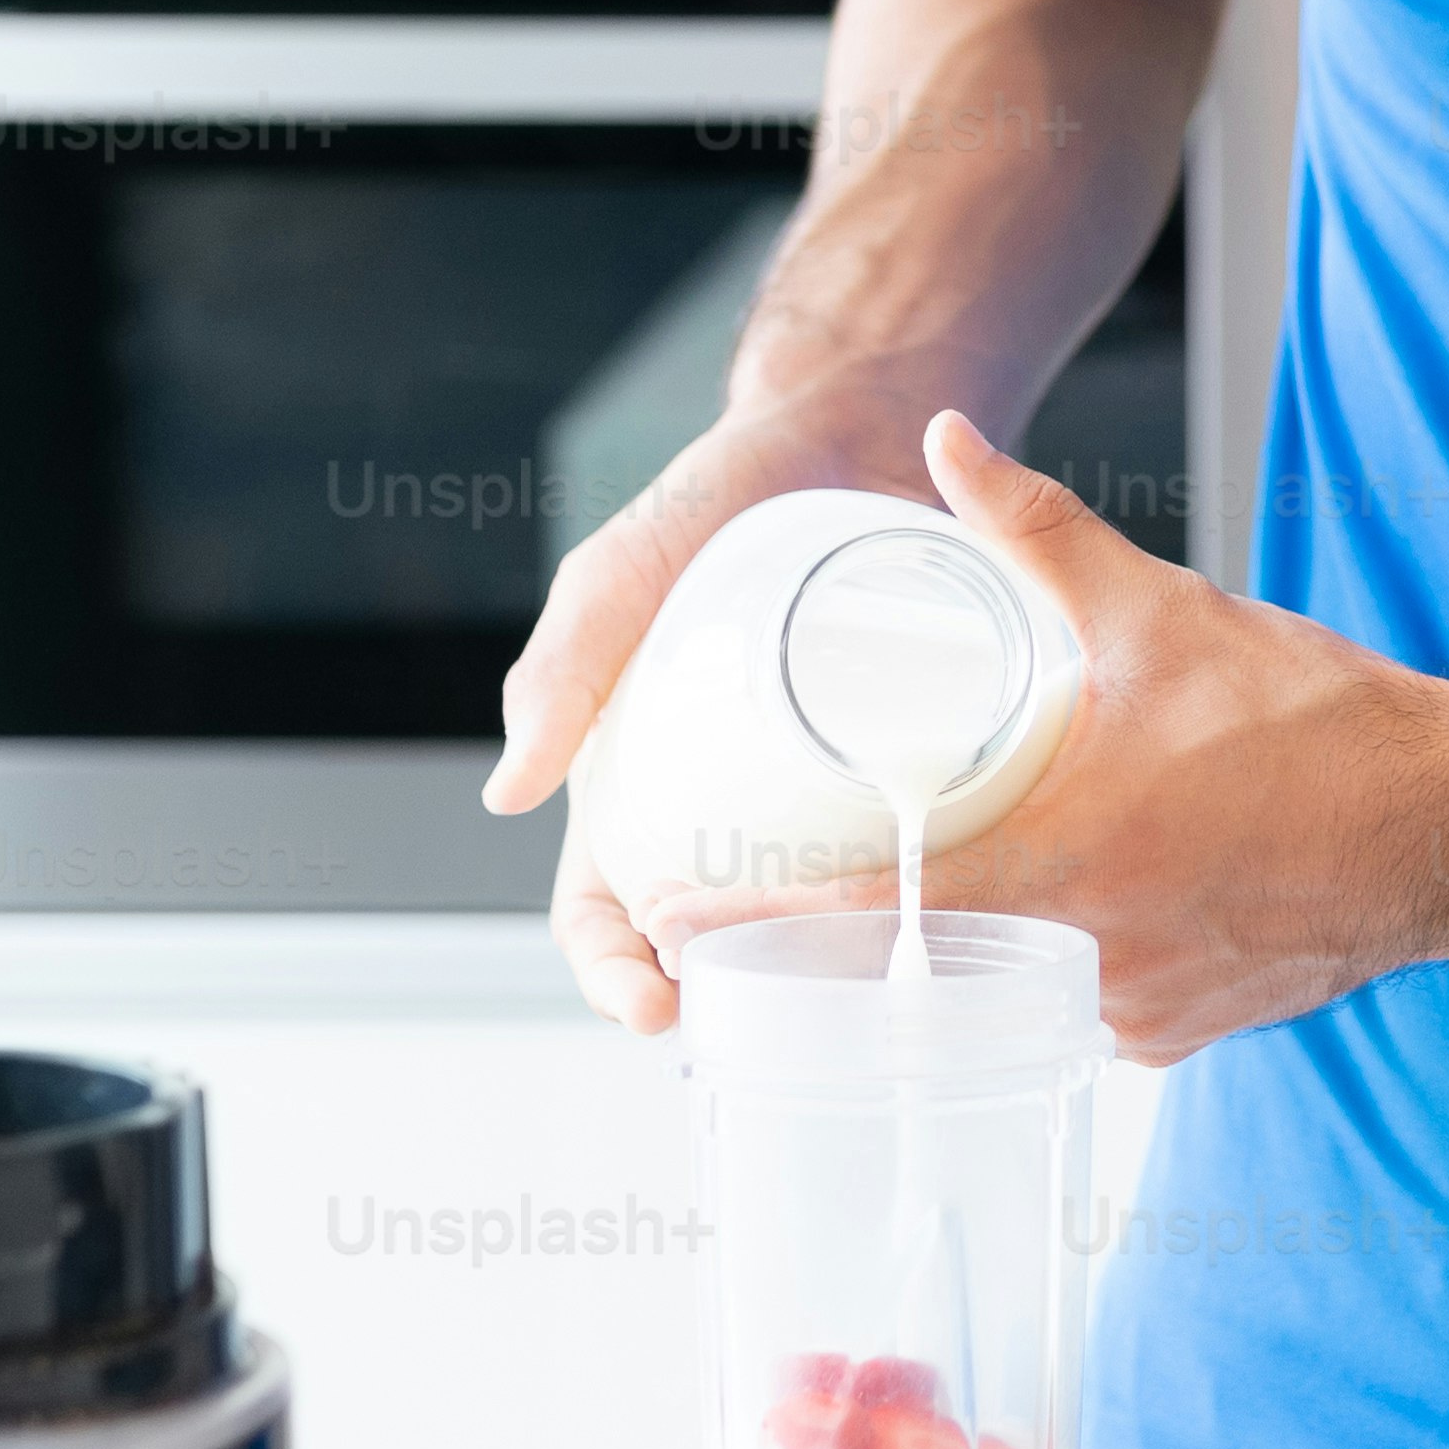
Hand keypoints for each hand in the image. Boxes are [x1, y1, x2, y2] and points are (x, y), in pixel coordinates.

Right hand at [489, 385, 965, 1034]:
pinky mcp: (905, 771)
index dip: (614, 971)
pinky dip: (906, 911)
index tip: (652, 1008)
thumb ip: (562, 666)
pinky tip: (938, 942)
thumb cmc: (710, 501)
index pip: (606, 910)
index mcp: (639, 780)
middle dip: (720, 996)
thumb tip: (510, 798)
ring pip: (806, 914)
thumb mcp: (622, 576)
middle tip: (761, 1018)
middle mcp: (726, 801)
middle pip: (707, 935)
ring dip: (815, 971)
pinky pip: (898, 861)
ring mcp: (819, 793)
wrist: (850, 430)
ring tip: (846, 1005)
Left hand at [635, 410, 1448, 1061]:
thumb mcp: (1163, 611)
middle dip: (835, 957)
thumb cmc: (1322, 719)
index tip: (669, 924)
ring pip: (999, 1000)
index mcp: (1063, 849)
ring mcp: (1136, 1006)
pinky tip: (1057, 926)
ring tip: (904, 920)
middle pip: (913, 979)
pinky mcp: (1182, 1034)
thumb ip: (1036, 530)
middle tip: (764, 924)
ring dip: (951, 967)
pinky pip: (1081, 1014)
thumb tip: (947, 441)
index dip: (755, 921)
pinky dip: (1053, 974)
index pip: (867, 909)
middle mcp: (1086, 948)